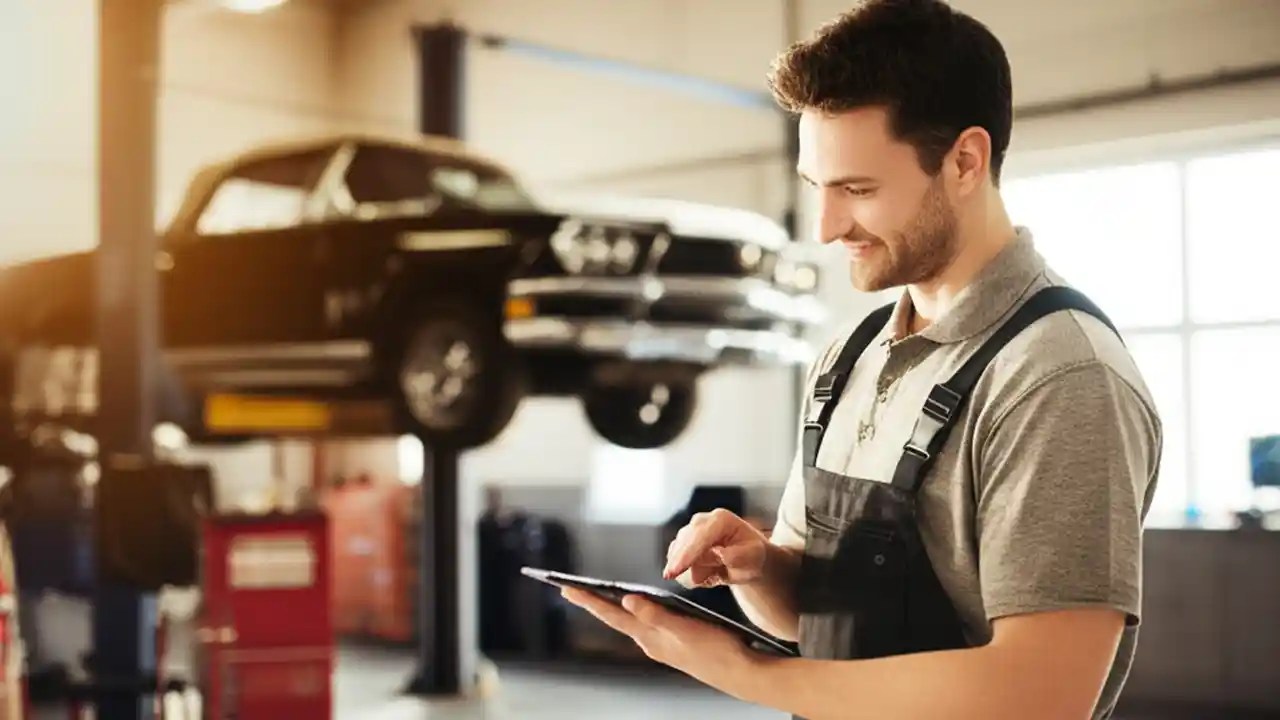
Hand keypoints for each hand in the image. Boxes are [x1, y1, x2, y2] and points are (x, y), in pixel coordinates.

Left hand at [560, 587, 758, 696]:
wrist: (743, 673)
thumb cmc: (719, 651)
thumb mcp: (687, 629)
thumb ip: (656, 615)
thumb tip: (626, 602)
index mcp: (651, 638)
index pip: (612, 615)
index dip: (589, 600)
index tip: (566, 587)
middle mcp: (652, 642)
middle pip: (615, 618)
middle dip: (592, 602)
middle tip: (569, 588)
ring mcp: (662, 645)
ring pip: (629, 622)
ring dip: (610, 607)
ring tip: (594, 594)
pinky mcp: (675, 644)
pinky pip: (645, 625)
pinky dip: (633, 613)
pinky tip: (635, 607)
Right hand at [663, 508, 768, 587]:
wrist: (747, 558)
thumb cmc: (751, 555)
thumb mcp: (753, 556)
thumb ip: (737, 555)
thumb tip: (718, 553)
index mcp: (721, 519)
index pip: (698, 536)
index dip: (686, 554)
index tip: (676, 571)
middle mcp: (701, 521)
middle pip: (682, 545)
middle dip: (689, 567)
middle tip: (708, 578)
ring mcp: (689, 532)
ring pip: (676, 557)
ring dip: (693, 572)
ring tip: (715, 571)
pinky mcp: (681, 544)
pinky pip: (674, 563)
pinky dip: (688, 574)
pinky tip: (706, 572)